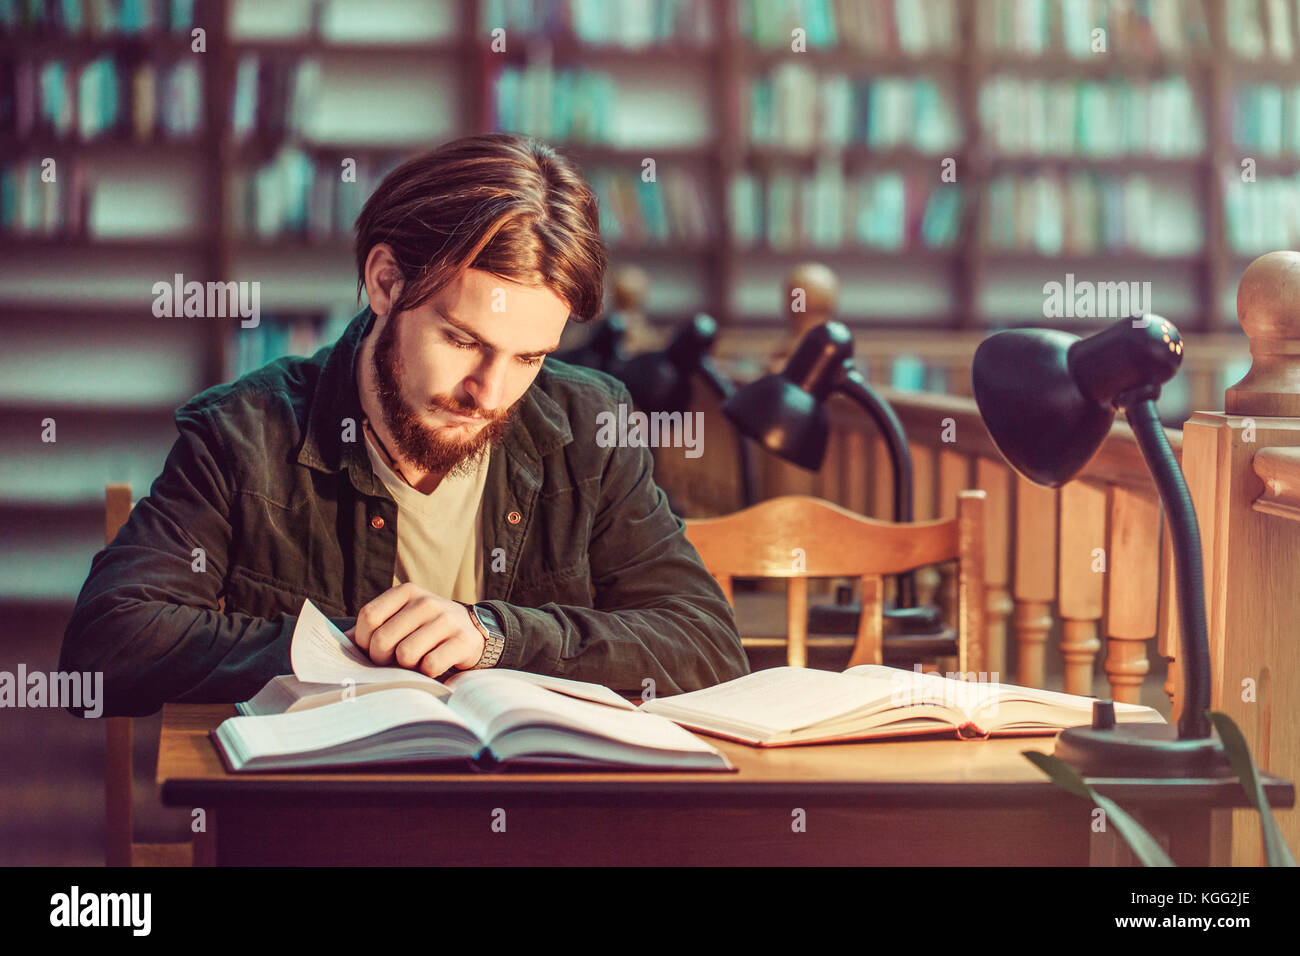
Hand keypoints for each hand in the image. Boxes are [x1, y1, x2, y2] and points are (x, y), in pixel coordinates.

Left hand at [344, 582, 484, 677]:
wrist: (471, 631)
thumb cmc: (425, 629)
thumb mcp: (401, 618)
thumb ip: (372, 628)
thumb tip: (337, 645)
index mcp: (406, 592)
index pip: (368, 617)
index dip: (362, 641)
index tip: (370, 651)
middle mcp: (426, 602)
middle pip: (383, 640)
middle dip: (381, 660)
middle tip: (391, 663)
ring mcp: (446, 619)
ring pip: (406, 655)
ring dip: (406, 667)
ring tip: (414, 663)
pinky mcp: (462, 640)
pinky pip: (430, 665)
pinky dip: (426, 673)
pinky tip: (432, 666)